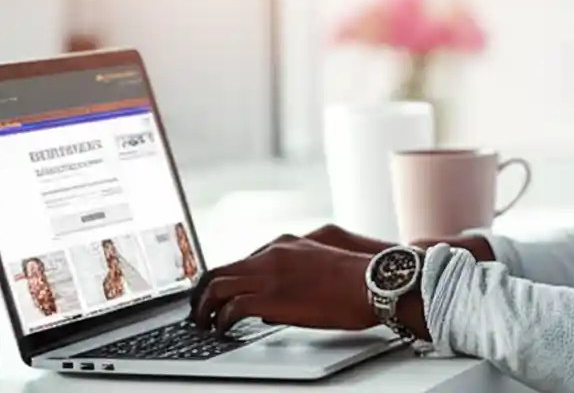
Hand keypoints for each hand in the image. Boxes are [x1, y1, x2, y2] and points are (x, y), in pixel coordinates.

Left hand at [190, 235, 378, 333]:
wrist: (374, 281)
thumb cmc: (361, 275)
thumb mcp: (327, 256)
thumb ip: (301, 265)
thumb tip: (284, 289)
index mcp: (286, 243)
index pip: (244, 259)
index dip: (230, 280)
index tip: (224, 293)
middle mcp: (272, 253)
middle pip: (222, 268)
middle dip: (204, 291)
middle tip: (199, 309)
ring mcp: (269, 274)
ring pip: (218, 286)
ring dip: (205, 307)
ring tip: (203, 323)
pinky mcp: (271, 298)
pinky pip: (233, 308)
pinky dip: (222, 320)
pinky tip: (222, 329)